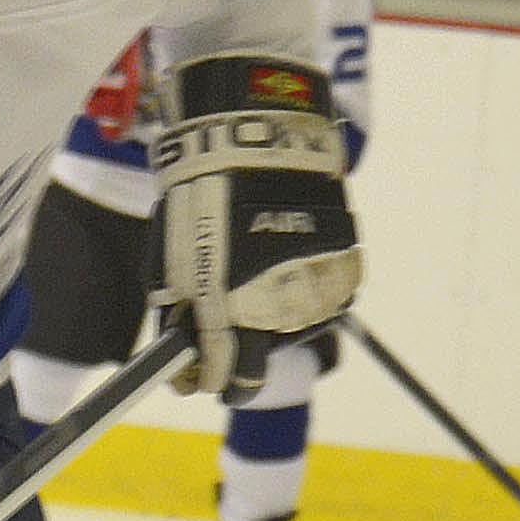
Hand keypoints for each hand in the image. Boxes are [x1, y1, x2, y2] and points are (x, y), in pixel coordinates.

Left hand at [147, 52, 359, 396]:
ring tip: (256, 260)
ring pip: (293, 327)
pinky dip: (302, 283)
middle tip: (226, 310)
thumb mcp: (172, 262)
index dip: (210, 381)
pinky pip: (321, 295)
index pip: (229, 382)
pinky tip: (284, 248)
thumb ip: (179, 319)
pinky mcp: (347, 268)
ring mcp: (320, 292)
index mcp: (233, 316)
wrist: (261, 138)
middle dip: (241, 346)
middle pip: (262, 360)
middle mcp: (282, 314)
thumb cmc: (203, 197)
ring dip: (274, 311)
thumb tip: (183, 360)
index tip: (199, 374)